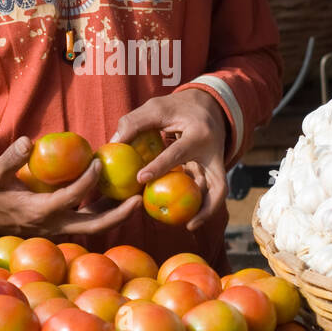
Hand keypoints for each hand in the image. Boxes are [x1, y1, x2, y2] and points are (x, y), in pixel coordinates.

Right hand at [0, 137, 142, 241]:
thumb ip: (10, 158)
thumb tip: (29, 141)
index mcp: (41, 211)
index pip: (71, 198)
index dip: (87, 181)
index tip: (99, 161)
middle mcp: (56, 224)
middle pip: (95, 225)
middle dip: (118, 214)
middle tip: (138, 197)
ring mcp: (61, 228)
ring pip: (96, 225)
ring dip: (117, 212)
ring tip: (136, 194)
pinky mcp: (64, 225)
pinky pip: (90, 220)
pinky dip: (105, 209)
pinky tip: (117, 192)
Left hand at [111, 88, 227, 230]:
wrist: (209, 104)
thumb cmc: (178, 107)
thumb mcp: (156, 107)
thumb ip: (135, 122)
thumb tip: (113, 142)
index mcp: (198, 133)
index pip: (178, 154)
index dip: (159, 167)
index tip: (140, 178)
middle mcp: (213, 152)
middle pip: (218, 185)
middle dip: (207, 207)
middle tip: (188, 224)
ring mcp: (216, 163)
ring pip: (217, 191)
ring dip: (206, 210)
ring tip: (189, 226)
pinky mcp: (214, 170)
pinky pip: (208, 190)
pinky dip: (198, 203)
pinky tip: (183, 215)